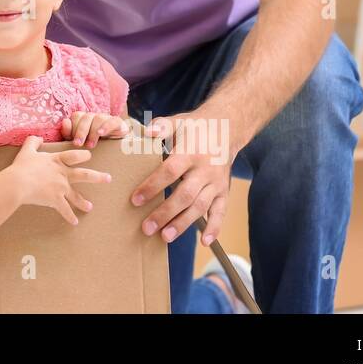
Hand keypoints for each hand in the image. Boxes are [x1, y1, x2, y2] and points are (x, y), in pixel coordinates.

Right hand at [7, 135, 111, 225]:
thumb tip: (37, 136)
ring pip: (76, 196)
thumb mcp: (27, 150)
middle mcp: (62, 174)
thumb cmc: (22, 166)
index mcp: (57, 161)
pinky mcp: (56, 200)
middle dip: (98, 177)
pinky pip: (65, 210)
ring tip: (90, 208)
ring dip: (83, 202)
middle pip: (84, 175)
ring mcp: (61, 188)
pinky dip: (69, 217)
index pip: (74, 155)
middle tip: (109, 179)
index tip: (89, 156)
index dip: (82, 155)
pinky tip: (74, 222)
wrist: (18, 182)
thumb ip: (33, 141)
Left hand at [60, 112, 129, 147]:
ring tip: (90, 145)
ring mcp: (106, 118)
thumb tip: (65, 121)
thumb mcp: (79, 140)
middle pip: (86, 117)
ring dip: (93, 132)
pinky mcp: (118, 122)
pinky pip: (113, 121)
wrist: (115, 148)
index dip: (72, 127)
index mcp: (83, 119)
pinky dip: (106, 126)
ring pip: (98, 118)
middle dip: (80, 131)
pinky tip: (101, 134)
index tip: (71, 140)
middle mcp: (94, 116)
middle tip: (78, 144)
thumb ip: (69, 132)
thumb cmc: (92, 145)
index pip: (76, 116)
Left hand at [131, 112, 237, 245]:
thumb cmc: (194, 127)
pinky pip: (220, 211)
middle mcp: (204, 170)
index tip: (135, 200)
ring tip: (165, 237)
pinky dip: (215, 227)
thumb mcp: (178, 122)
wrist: (227, 128)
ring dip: (183, 223)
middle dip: (165, 213)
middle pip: (185, 195)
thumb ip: (161, 126)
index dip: (152, 186)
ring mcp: (216, 182)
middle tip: (146, 228)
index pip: (170, 172)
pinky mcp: (224, 191)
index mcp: (190, 152)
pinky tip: (205, 241)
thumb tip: (146, 131)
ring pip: (200, 206)